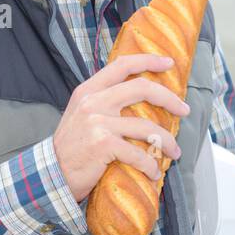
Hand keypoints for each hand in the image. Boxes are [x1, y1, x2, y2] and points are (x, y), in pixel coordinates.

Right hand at [52, 53, 189, 202]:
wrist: (50, 173)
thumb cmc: (72, 146)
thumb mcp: (81, 114)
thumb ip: (104, 101)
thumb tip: (138, 96)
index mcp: (89, 90)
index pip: (122, 65)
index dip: (148, 61)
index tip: (169, 63)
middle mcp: (94, 102)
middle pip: (142, 88)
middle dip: (170, 99)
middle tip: (184, 110)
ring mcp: (98, 123)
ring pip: (147, 126)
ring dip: (167, 141)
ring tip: (174, 152)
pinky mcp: (103, 145)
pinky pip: (138, 153)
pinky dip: (150, 165)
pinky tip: (153, 172)